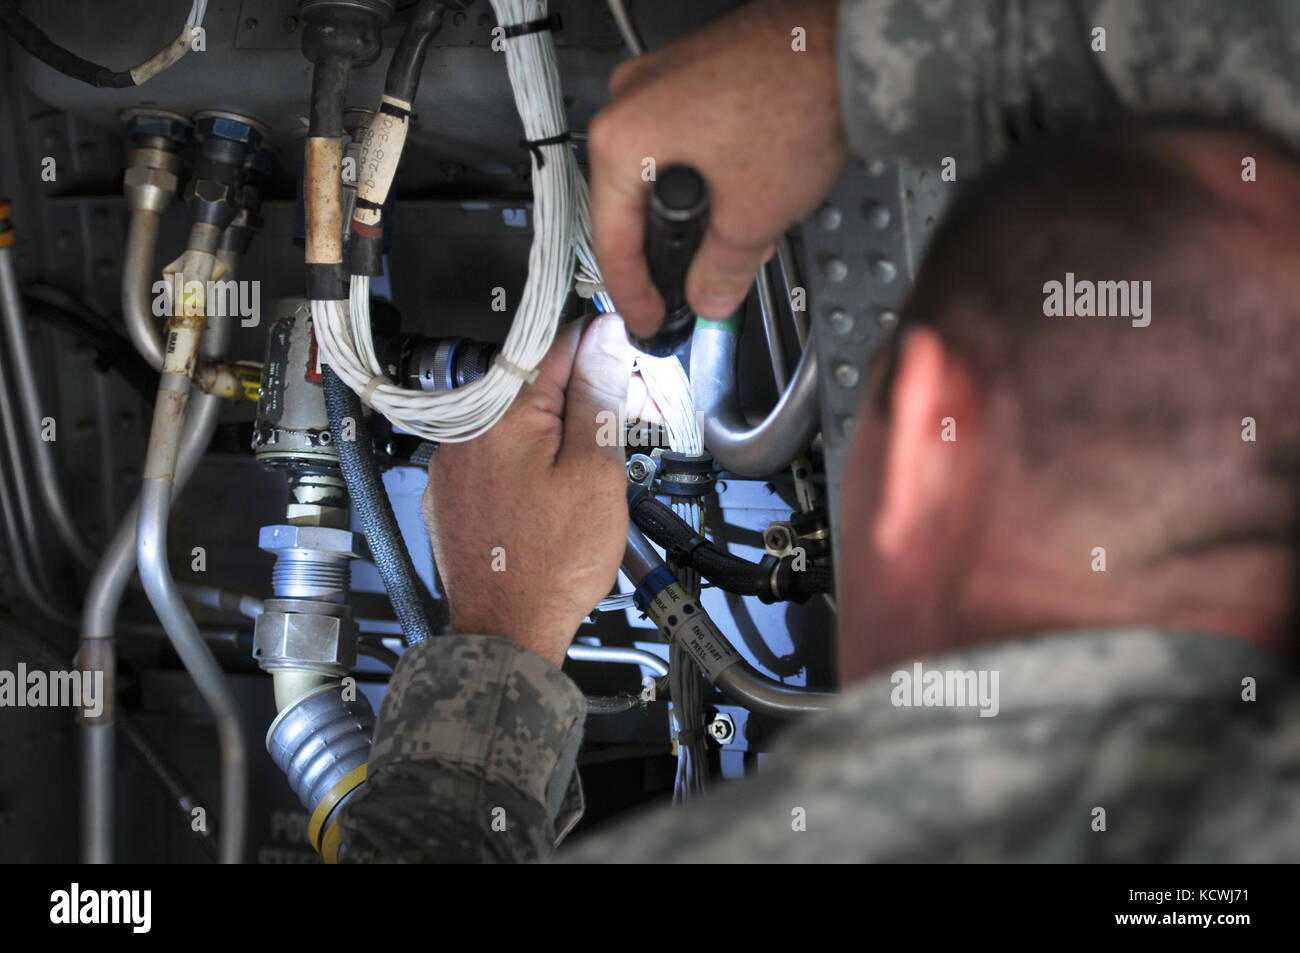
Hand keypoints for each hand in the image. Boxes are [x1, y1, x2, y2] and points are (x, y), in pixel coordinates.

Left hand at [423, 315, 631, 667]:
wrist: (506, 631)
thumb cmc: (554, 560)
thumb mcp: (595, 470)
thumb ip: (596, 396)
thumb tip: (604, 337)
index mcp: (500, 411)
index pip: (556, 345)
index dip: (601, 350)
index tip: (627, 366)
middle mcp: (464, 428)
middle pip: (532, 384)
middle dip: (580, 394)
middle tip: (622, 424)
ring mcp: (451, 463)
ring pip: (513, 421)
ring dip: (553, 428)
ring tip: (590, 465)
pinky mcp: (449, 494)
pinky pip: (493, 456)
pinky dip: (525, 460)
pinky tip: (551, 490)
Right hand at [588, 0, 846, 337]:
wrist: (850, 45)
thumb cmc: (798, 101)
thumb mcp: (752, 216)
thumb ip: (721, 270)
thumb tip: (709, 297)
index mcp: (623, 138)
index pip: (611, 237)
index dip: (632, 292)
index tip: (649, 319)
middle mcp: (630, 99)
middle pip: (632, 202)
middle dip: (672, 251)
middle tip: (695, 288)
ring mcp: (662, 79)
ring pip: (662, 171)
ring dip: (697, 215)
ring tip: (740, 242)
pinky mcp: (696, 70)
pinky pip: (686, 138)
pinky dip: (711, 175)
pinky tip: (747, 195)